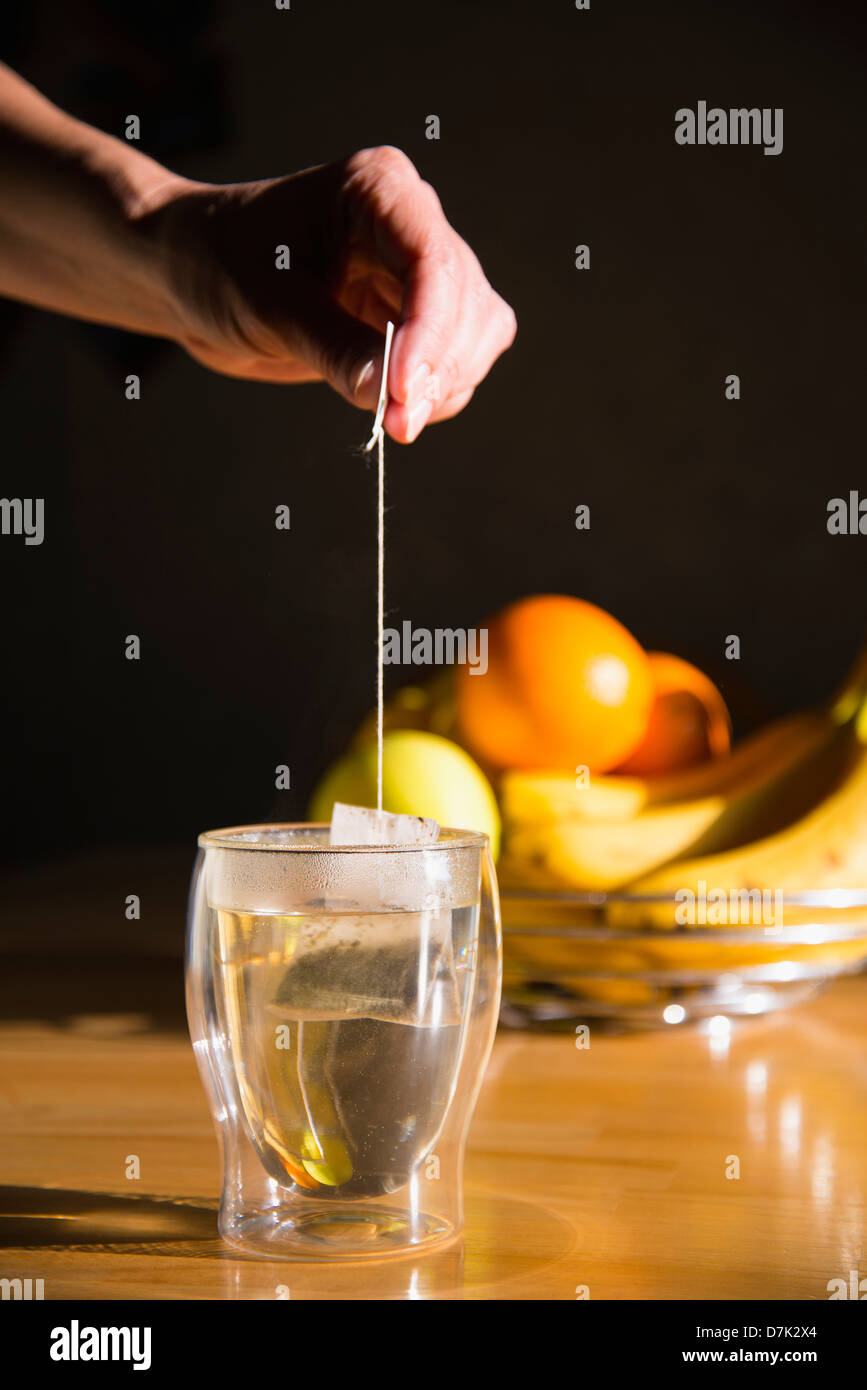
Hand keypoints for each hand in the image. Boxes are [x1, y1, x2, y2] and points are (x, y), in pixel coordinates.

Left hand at [150, 147, 516, 441]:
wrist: (193, 275)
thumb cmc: (218, 264)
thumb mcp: (269, 307)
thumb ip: (335, 349)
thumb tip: (392, 398)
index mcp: (378, 190)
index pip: (433, 261)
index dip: (429, 333)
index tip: (403, 394)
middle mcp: (412, 222)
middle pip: (468, 302)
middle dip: (438, 368)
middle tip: (396, 425)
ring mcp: (420, 270)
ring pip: (477, 333)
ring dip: (445, 385)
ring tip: (391, 418)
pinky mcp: (417, 314)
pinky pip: (457, 360)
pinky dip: (437, 392)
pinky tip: (392, 405)